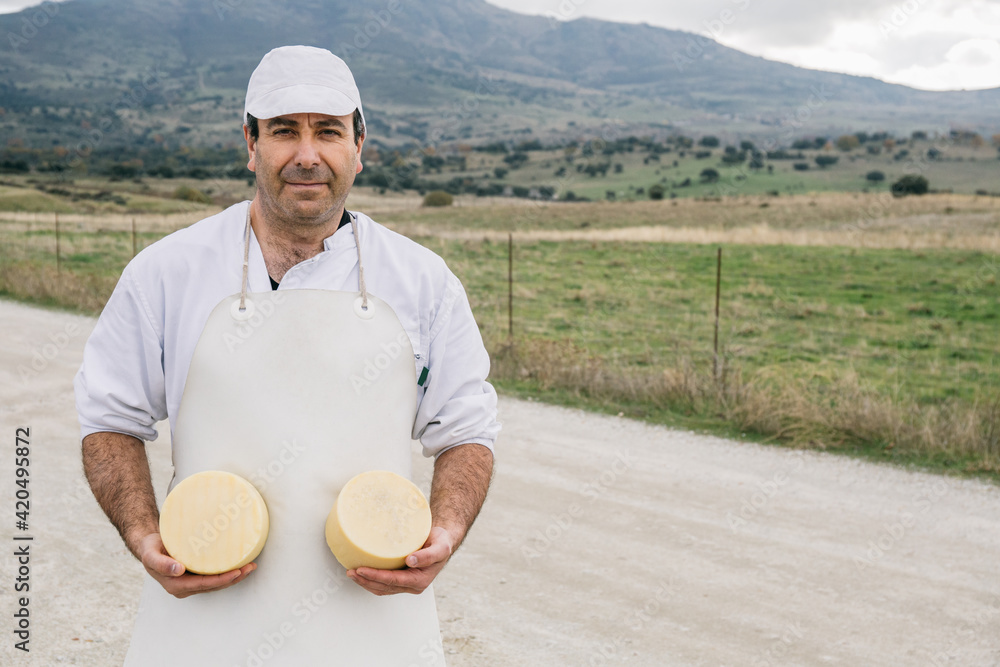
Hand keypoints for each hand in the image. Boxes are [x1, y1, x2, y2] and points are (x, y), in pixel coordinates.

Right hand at [137, 533, 255, 598]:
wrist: (148, 546)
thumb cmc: (150, 549)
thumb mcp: (151, 555)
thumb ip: (162, 563)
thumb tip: (178, 570)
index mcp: (175, 585)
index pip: (203, 584)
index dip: (221, 580)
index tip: (236, 572)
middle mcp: (184, 587)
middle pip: (214, 586)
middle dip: (233, 579)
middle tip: (250, 567)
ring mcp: (190, 583)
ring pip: (216, 583)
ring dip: (234, 577)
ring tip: (250, 566)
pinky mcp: (195, 576)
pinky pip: (214, 577)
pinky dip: (227, 572)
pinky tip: (240, 564)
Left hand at [346, 526, 454, 595]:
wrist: (443, 542)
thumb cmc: (442, 542)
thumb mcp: (440, 546)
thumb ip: (428, 555)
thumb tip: (410, 561)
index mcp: (421, 580)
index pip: (393, 580)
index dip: (376, 576)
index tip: (361, 569)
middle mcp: (413, 585)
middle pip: (384, 587)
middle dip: (366, 581)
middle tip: (351, 572)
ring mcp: (407, 584)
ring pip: (382, 588)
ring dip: (366, 582)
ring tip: (352, 573)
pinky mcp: (402, 580)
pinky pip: (384, 584)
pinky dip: (371, 580)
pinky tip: (362, 573)